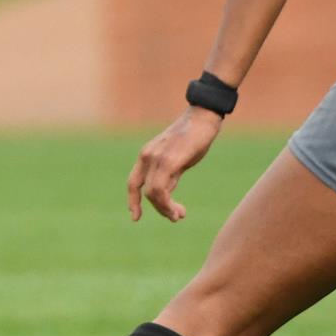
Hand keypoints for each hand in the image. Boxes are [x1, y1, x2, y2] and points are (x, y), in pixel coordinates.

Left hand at [126, 107, 223, 222]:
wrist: (203, 118)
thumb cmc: (192, 138)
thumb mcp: (177, 158)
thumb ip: (169, 174)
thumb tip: (166, 194)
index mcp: (147, 155)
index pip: (133, 183)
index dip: (133, 201)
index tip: (135, 217)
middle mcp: (147, 157)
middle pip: (143, 191)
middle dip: (158, 209)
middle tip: (174, 217)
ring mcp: (157, 158)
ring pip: (152, 193)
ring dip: (165, 209)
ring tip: (178, 216)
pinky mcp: (169, 161)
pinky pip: (161, 189)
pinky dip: (167, 204)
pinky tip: (178, 210)